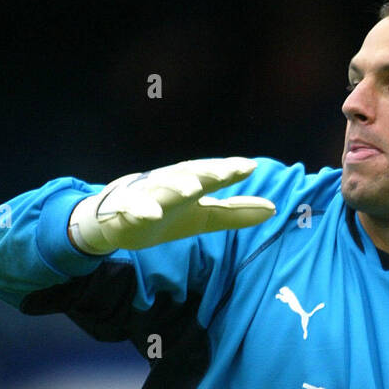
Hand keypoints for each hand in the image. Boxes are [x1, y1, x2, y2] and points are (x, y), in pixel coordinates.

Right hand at [68, 158, 276, 254]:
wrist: (115, 221)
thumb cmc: (166, 213)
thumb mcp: (204, 216)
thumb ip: (235, 212)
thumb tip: (273, 209)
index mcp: (188, 182)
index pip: (211, 173)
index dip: (229, 169)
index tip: (250, 166)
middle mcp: (168, 182)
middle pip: (189, 174)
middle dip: (207, 172)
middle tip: (227, 172)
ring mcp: (145, 194)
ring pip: (161, 186)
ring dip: (176, 186)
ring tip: (192, 189)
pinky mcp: (125, 210)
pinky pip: (132, 208)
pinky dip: (141, 209)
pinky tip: (151, 214)